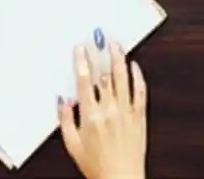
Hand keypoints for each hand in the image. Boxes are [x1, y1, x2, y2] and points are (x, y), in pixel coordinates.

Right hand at [59, 40, 147, 178]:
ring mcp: (126, 111)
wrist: (122, 178)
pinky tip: (135, 66)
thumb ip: (66, 121)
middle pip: (104, 75)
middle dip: (101, 55)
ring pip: (123, 78)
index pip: (84, 81)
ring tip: (117, 45)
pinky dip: (138, 76)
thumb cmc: (97, 165)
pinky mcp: (139, 116)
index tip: (80, 48)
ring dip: (119, 59)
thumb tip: (63, 101)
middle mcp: (110, 110)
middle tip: (99, 39)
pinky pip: (140, 91)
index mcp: (91, 116)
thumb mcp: (73, 145)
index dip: (82, 62)